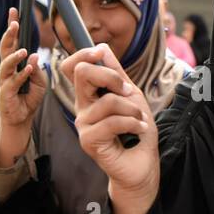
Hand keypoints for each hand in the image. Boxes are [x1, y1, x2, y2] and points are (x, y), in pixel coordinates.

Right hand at [0, 7, 46, 167]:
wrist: (21, 120)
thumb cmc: (28, 98)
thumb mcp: (38, 82)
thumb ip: (37, 69)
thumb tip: (35, 57)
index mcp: (14, 63)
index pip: (12, 40)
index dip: (12, 26)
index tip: (14, 10)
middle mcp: (6, 69)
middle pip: (5, 48)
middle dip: (9, 34)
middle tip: (14, 23)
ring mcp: (4, 81)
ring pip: (6, 64)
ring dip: (15, 56)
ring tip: (23, 50)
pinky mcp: (5, 94)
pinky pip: (13, 82)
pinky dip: (22, 74)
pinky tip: (29, 68)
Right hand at [62, 43, 157, 213]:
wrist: (141, 165)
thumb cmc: (136, 132)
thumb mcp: (131, 97)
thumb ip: (116, 74)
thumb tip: (101, 47)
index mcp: (89, 95)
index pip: (71, 66)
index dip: (83, 53)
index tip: (101, 52)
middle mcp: (82, 107)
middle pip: (81, 73)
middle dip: (111, 77)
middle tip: (130, 91)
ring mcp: (83, 124)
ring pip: (107, 101)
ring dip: (133, 110)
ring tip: (140, 121)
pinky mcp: (88, 140)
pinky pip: (112, 122)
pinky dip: (132, 123)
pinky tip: (139, 130)